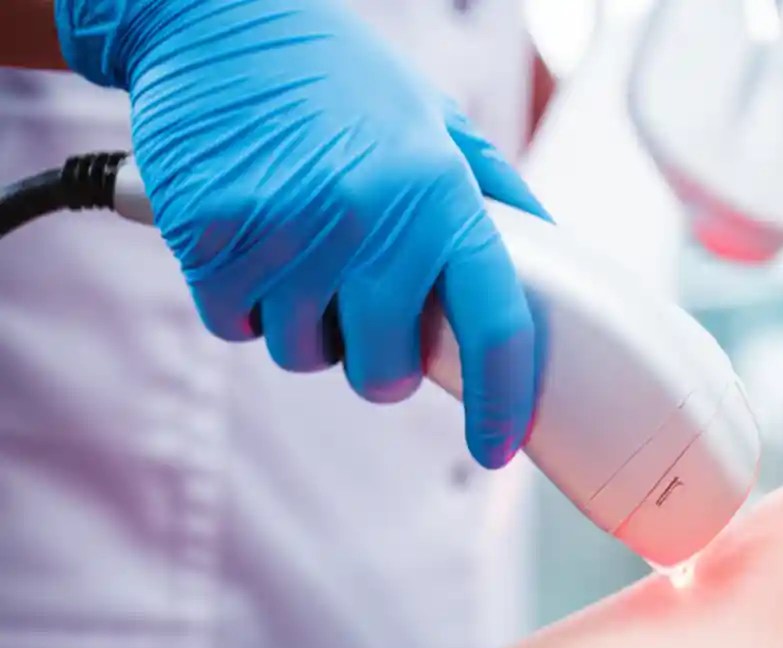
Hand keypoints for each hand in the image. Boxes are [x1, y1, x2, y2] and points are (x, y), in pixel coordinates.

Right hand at [55, 0, 547, 466]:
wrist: (219, 20)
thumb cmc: (337, 74)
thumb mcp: (436, 119)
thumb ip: (494, 192)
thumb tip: (547, 257)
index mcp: (439, 193)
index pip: (494, 325)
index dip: (502, 401)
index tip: (497, 445)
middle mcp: (369, 221)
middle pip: (383, 373)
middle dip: (379, 361)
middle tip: (366, 310)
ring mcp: (286, 234)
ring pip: (302, 354)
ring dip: (307, 325)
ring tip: (305, 250)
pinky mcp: (211, 241)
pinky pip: (236, 325)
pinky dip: (244, 302)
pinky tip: (254, 241)